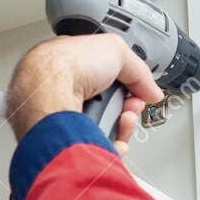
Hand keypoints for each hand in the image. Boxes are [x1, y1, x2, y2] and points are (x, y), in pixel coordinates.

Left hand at [6, 34, 164, 150]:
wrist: (48, 93)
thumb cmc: (65, 65)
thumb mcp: (115, 50)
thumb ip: (139, 71)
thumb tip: (152, 90)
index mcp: (71, 68)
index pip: (106, 80)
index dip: (126, 86)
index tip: (137, 90)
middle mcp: (66, 94)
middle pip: (109, 107)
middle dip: (127, 108)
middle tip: (129, 106)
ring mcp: (66, 120)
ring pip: (105, 129)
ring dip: (121, 126)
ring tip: (122, 118)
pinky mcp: (68, 142)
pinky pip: (97, 148)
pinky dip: (112, 145)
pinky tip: (114, 137)